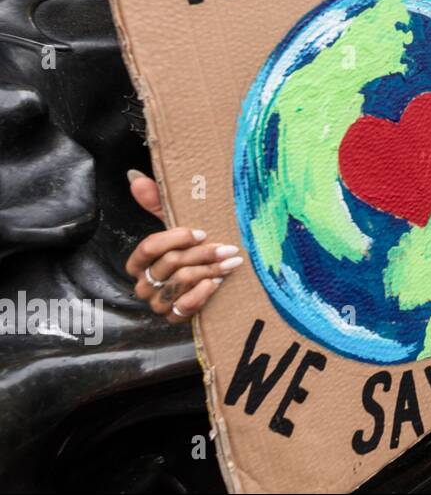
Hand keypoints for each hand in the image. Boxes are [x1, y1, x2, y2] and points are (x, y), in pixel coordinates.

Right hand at [124, 171, 241, 322]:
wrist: (211, 285)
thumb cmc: (192, 250)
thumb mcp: (177, 225)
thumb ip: (156, 203)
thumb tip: (134, 176)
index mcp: (139, 262)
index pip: (149, 248)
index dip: (175, 239)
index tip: (202, 232)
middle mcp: (144, 284)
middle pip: (170, 264)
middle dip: (203, 254)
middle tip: (230, 247)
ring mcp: (157, 303)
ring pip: (180, 283)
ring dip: (210, 271)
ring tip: (232, 262)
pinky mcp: (173, 318)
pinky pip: (184, 307)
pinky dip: (203, 293)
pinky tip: (219, 282)